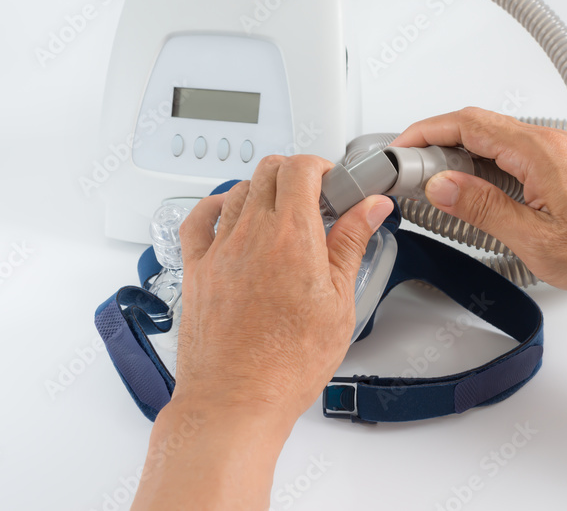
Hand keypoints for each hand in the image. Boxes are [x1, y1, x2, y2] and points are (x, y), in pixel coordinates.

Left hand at [171, 154, 392, 420]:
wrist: (236, 400)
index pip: (300, 168)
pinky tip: (227, 212)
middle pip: (268, 170)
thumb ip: (352, 244)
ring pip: (237, 189)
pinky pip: (198, 218)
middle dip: (295, 173)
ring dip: (262, 189)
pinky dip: (215, 205)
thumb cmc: (286, 364)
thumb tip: (370, 209)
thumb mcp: (339, 303)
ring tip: (280, 214)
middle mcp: (250, 234)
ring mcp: (219, 249)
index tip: (333, 183)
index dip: (320, 166)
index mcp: (291, 237)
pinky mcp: (196, 268)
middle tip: (314, 199)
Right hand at [391, 107, 566, 292]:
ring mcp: (558, 152)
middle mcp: (548, 142)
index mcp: (537, 152)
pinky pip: (514, 153)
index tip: (400, 148)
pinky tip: (480, 193)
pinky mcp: (565, 165)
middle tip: (411, 171)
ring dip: (461, 155)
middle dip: (436, 143)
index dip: (425, 131)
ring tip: (440, 187)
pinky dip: (485, 165)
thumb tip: (443, 185)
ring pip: (495, 140)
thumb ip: (485, 208)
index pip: (466, 124)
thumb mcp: (538, 240)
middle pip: (477, 126)